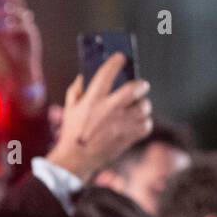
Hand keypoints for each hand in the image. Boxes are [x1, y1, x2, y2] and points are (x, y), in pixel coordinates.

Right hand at [43, 53, 151, 179]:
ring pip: (144, 108)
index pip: (107, 73)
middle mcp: (109, 110)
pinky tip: (138, 122)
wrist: (77, 159)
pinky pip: (146, 125)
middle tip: (141, 86)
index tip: (121, 57)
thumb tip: (85, 75)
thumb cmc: (72, 132)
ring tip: (139, 106)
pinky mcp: (128, 138)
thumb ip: (77, 89)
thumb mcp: (70, 107)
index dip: (116, 61)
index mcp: (93, 99)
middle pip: (134, 90)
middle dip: (141, 85)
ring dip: (143, 105)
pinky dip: (145, 123)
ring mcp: (121, 125)